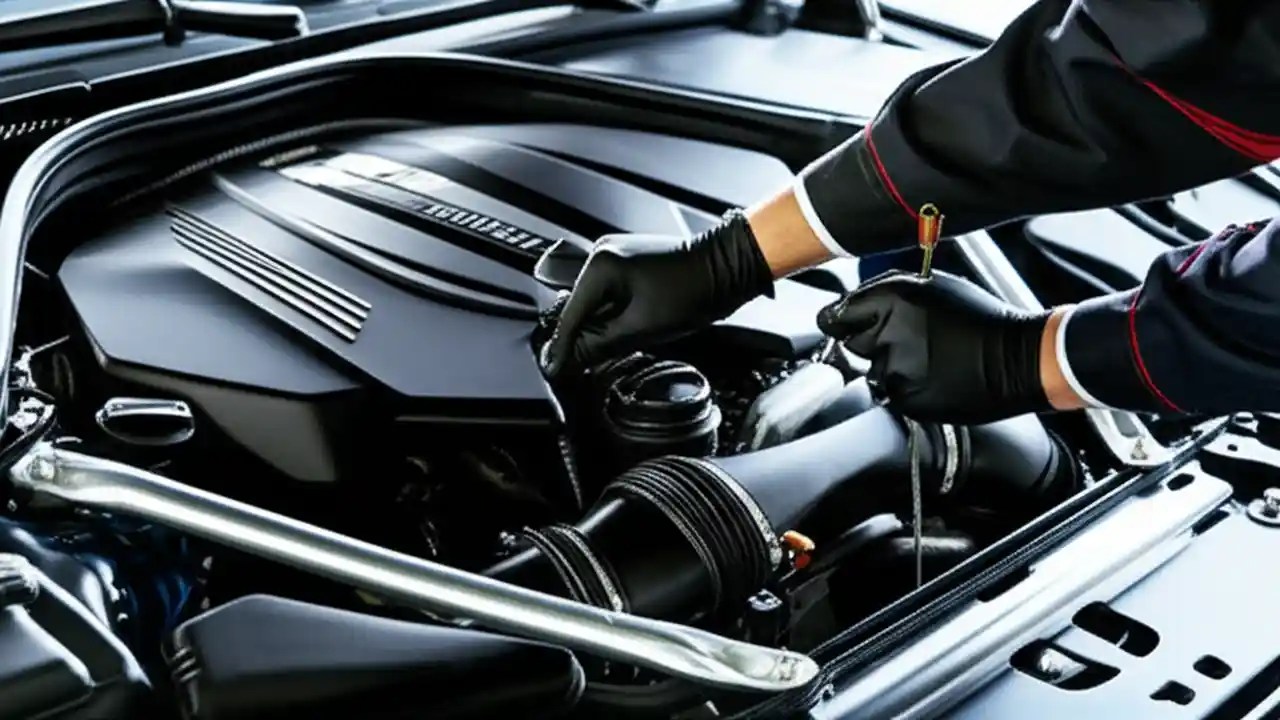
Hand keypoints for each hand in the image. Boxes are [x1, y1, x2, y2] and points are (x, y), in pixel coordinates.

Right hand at [542, 211, 774, 375]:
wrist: (727, 267)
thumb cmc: (692, 290)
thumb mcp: (639, 328)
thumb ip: (598, 345)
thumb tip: (568, 360)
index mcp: (600, 266)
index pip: (569, 314)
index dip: (561, 347)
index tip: (553, 369)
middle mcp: (602, 254)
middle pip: (577, 307)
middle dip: (580, 336)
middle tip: (581, 365)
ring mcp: (615, 257)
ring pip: (593, 302)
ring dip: (597, 326)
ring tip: (609, 348)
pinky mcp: (628, 264)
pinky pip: (608, 294)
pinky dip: (611, 315)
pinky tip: (623, 331)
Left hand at [817, 271, 1052, 423]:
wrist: (1017, 360)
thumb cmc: (982, 320)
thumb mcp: (934, 286)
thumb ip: (887, 293)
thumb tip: (852, 305)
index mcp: (892, 299)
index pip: (834, 316)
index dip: (839, 321)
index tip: (841, 326)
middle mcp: (888, 334)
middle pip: (851, 345)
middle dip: (872, 343)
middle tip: (908, 341)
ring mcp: (896, 370)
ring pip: (873, 372)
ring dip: (891, 368)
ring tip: (927, 360)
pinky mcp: (906, 399)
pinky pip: (891, 394)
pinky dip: (907, 388)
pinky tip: (933, 377)